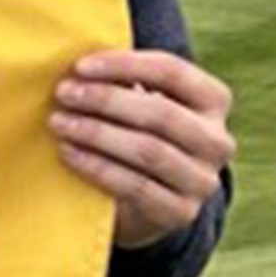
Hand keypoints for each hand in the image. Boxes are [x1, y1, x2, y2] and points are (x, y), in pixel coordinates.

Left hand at [50, 50, 235, 248]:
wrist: (142, 197)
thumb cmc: (131, 129)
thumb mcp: (135, 101)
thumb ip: (120, 80)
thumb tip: (76, 65)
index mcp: (212, 100)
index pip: (172, 71)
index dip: (123, 65)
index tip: (79, 66)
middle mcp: (216, 140)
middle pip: (160, 113)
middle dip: (105, 100)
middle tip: (63, 94)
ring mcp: (202, 180)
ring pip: (149, 151)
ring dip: (96, 133)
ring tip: (58, 122)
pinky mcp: (180, 211)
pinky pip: (136, 186)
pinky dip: (97, 166)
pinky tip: (67, 151)